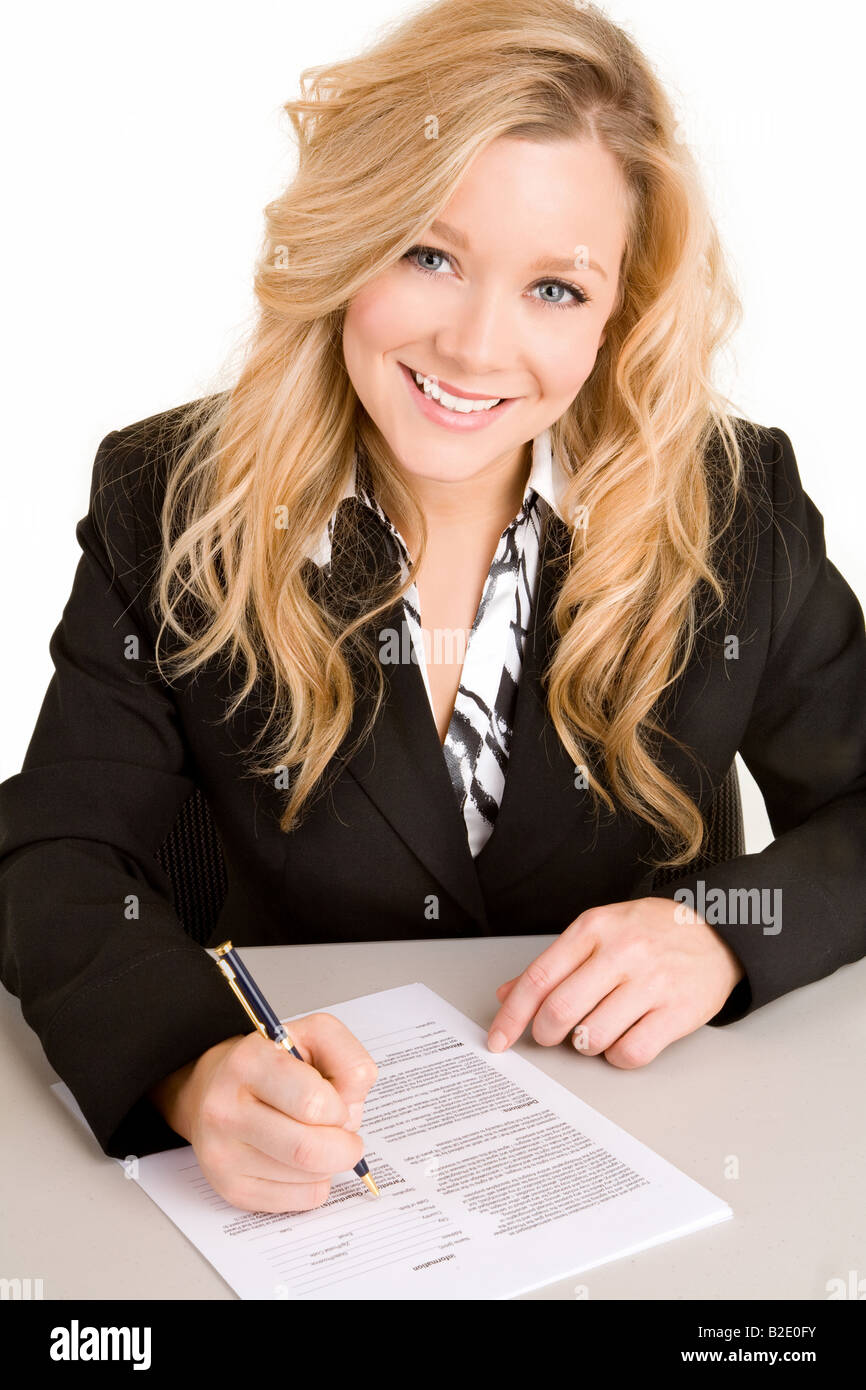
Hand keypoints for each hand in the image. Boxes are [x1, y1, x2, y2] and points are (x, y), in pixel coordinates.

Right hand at [147, 1013, 377, 1212]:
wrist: (216, 1088)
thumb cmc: (275, 1063)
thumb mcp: (314, 1037)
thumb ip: (348, 1059)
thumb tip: (351, 1106)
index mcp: (248, 1063)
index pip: (313, 1103)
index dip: (339, 1108)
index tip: (336, 1104)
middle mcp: (225, 1109)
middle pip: (309, 1150)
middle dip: (345, 1146)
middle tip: (347, 1136)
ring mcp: (222, 1154)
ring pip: (309, 1178)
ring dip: (330, 1164)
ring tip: (317, 1139)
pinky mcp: (230, 1187)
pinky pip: (300, 1200)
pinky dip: (316, 1184)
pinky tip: (302, 1161)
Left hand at [486, 897, 744, 1067]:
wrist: (718, 929)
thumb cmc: (651, 932)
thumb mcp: (599, 931)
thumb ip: (554, 964)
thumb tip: (507, 994)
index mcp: (594, 928)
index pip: (539, 978)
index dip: (511, 1015)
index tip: (498, 1040)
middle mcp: (621, 952)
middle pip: (560, 1010)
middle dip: (546, 1033)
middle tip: (553, 1034)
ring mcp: (651, 982)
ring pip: (592, 1036)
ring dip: (584, 1044)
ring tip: (597, 1029)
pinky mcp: (678, 1011)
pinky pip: (630, 1052)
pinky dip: (617, 1057)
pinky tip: (622, 1041)